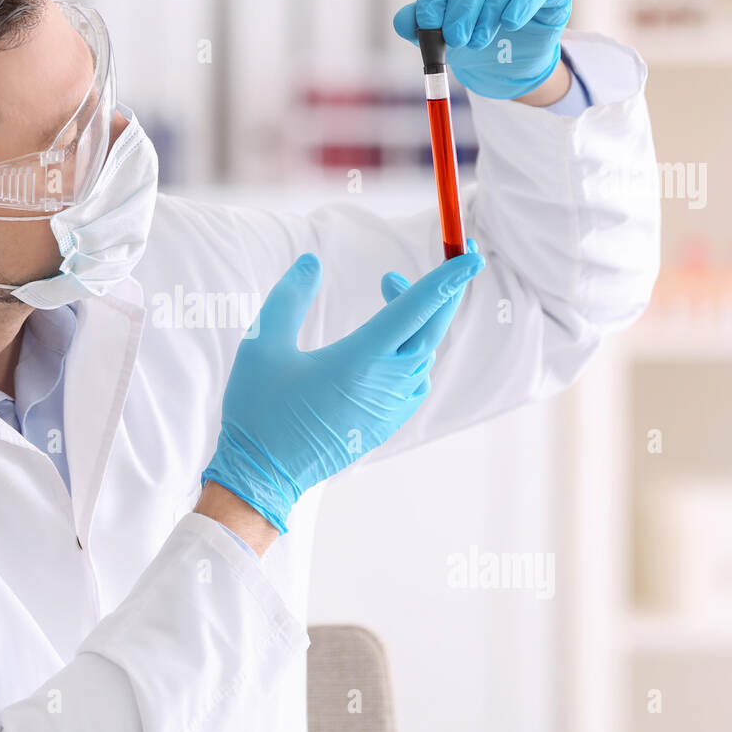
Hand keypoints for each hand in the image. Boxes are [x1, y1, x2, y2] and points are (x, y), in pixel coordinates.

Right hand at [202, 246, 484, 532]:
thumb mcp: (262, 344)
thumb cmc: (259, 410)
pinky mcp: (387, 425)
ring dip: (413, 324)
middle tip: (392, 277)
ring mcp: (391, 408)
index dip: (447, 277)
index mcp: (361, 359)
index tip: (472, 256)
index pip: (418, 308)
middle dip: (431, 294)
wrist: (261, 476)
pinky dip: (409, 354)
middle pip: (432, 329)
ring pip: (423, 355)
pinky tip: (384, 349)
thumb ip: (289, 298)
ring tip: (384, 302)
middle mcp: (386, 383)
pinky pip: (415, 381)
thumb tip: (311, 262)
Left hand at [393, 0, 573, 99]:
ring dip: (491, 7)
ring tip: (478, 39)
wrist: (511, 48)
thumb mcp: (440, 26)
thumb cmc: (470, 26)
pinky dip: (521, 4)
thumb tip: (402, 21)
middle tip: (455, 38)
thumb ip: (419, 21)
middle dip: (464, 2)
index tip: (428, 23)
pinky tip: (508, 24)